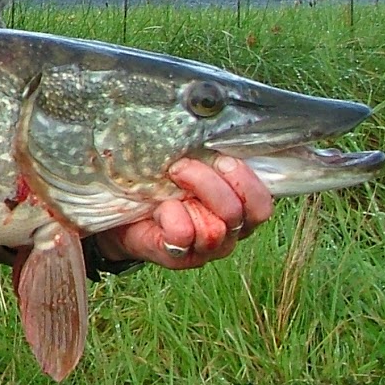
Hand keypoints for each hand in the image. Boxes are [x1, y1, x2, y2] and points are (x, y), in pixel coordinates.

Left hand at [94, 155, 273, 270]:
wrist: (122, 208)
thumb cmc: (161, 183)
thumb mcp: (191, 163)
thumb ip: (210, 156)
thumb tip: (213, 128)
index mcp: (240, 210)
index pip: (262, 204)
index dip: (245, 181)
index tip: (220, 159)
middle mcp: (229, 233)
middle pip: (237, 213)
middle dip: (209, 183)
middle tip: (182, 167)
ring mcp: (205, 250)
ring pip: (215, 228)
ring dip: (189, 196)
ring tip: (170, 181)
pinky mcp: (178, 257)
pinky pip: (184, 235)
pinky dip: (172, 216)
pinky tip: (160, 209)